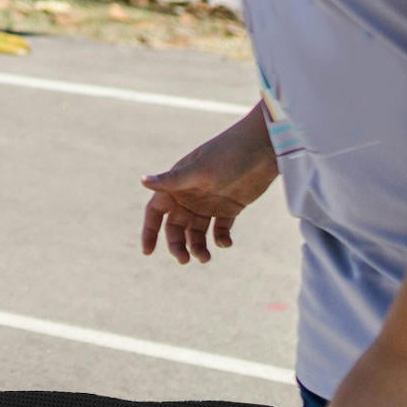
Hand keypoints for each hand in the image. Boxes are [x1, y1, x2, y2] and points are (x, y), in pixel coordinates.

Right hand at [141, 110, 278, 264]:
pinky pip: (219, 230)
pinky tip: (226, 243)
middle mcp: (189, 195)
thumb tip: (142, 180)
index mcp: (177, 185)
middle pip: (175, 227)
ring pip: (196, 232)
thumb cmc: (229, 153)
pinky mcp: (229, 208)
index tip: (148, 252)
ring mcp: (209, 203)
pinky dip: (220, 239)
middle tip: (185, 259)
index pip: (156, 211)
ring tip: (205, 257)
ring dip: (197, 246)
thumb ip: (172, 180)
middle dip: (177, 245)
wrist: (264, 147)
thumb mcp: (200, 170)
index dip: (149, 231)